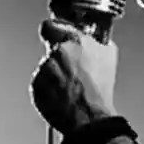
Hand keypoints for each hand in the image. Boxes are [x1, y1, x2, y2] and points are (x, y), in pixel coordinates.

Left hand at [30, 18, 118, 134]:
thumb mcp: (108, 55)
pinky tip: (62, 96)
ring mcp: (43, 70)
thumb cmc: (100, 90)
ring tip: (70, 88)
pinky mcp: (35, 86)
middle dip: (58, 58)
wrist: (90, 118)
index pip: (50, 26)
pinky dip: (47, 89)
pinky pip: (39, 84)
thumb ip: (94, 40)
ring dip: (54, 75)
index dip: (53, 30)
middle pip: (50, 50)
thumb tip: (88, 35)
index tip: (54, 33)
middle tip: (71, 71)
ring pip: (45, 68)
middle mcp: (56, 53)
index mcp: (74, 41)